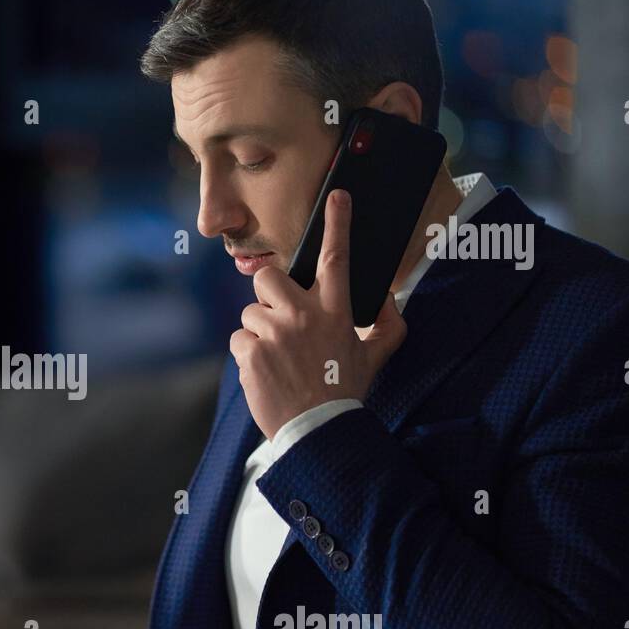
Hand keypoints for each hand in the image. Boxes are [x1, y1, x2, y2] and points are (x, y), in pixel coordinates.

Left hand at [230, 189, 406, 440]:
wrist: (317, 431)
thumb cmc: (344, 391)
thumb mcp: (375, 357)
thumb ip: (388, 324)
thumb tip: (389, 298)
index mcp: (336, 312)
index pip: (336, 259)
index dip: (338, 225)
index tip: (338, 197)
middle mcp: (303, 316)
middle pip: (268, 277)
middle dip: (267, 294)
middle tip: (280, 318)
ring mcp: (275, 332)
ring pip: (251, 312)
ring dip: (260, 331)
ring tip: (278, 358)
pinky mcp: (250, 351)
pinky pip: (239, 339)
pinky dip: (248, 354)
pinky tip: (266, 372)